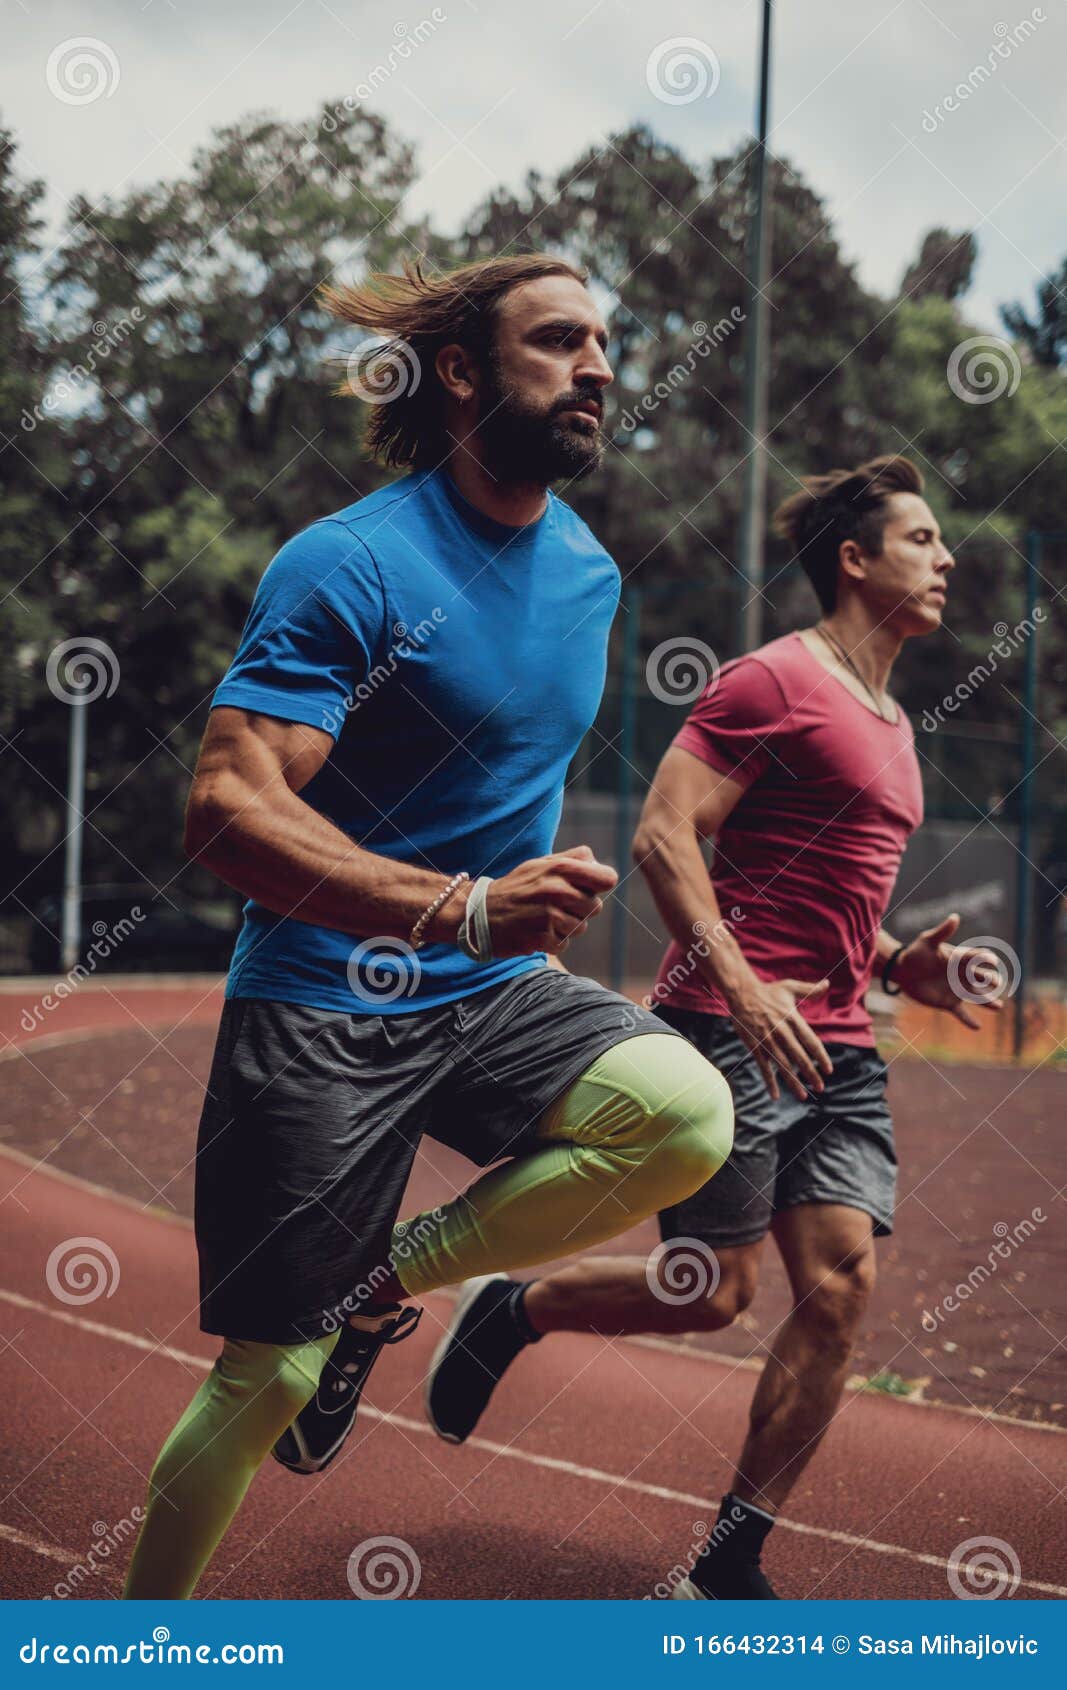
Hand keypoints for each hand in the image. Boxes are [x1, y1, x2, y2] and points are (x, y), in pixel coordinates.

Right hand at [484, 845, 617, 957]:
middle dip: (580, 908)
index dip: (600, 884)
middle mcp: (557, 890)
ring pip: (581, 927)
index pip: (607, 878)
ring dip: (566, 926)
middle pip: (595, 906)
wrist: (480, 912)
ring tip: (544, 918)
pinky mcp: (542, 938)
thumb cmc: (516, 887)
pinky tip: (537, 930)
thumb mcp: (540, 863)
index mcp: (560, 868)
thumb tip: (599, 865)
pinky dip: (553, 941)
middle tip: (557, 905)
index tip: (588, 888)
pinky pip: (564, 943)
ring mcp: (550, 915)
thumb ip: (572, 859)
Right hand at [725, 974, 833, 1101]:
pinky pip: (764, 1067)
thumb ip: (810, 989)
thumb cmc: (768, 990)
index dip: (821, 1057)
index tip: (829, 1070)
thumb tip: (827, 984)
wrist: (742, 992)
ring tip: (802, 1096)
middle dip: (811, 1074)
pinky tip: (776, 1095)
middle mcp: (782, 1032)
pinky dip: (770, 1082)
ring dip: (793, 1082)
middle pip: (800, 1057)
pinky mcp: (755, 1046)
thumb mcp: (790, 987)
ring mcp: (768, 1040)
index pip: (812, 1042)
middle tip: (820, 1087)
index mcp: (793, 1019)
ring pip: (783, 1066)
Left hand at [893, 913, 1004, 1028]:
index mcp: (961, 959)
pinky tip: (977, 1027)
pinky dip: (969, 1020)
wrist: (902, 971)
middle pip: (983, 979)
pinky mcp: (948, 1003)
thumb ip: (942, 932)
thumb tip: (955, 917)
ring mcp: (957, 990)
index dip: (985, 958)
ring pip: (978, 998)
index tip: (991, 960)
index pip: (978, 958)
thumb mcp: (928, 941)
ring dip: (988, 1002)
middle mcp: (963, 975)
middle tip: (998, 983)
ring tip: (998, 1007)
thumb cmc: (915, 953)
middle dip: (992, 981)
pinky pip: (961, 1013)